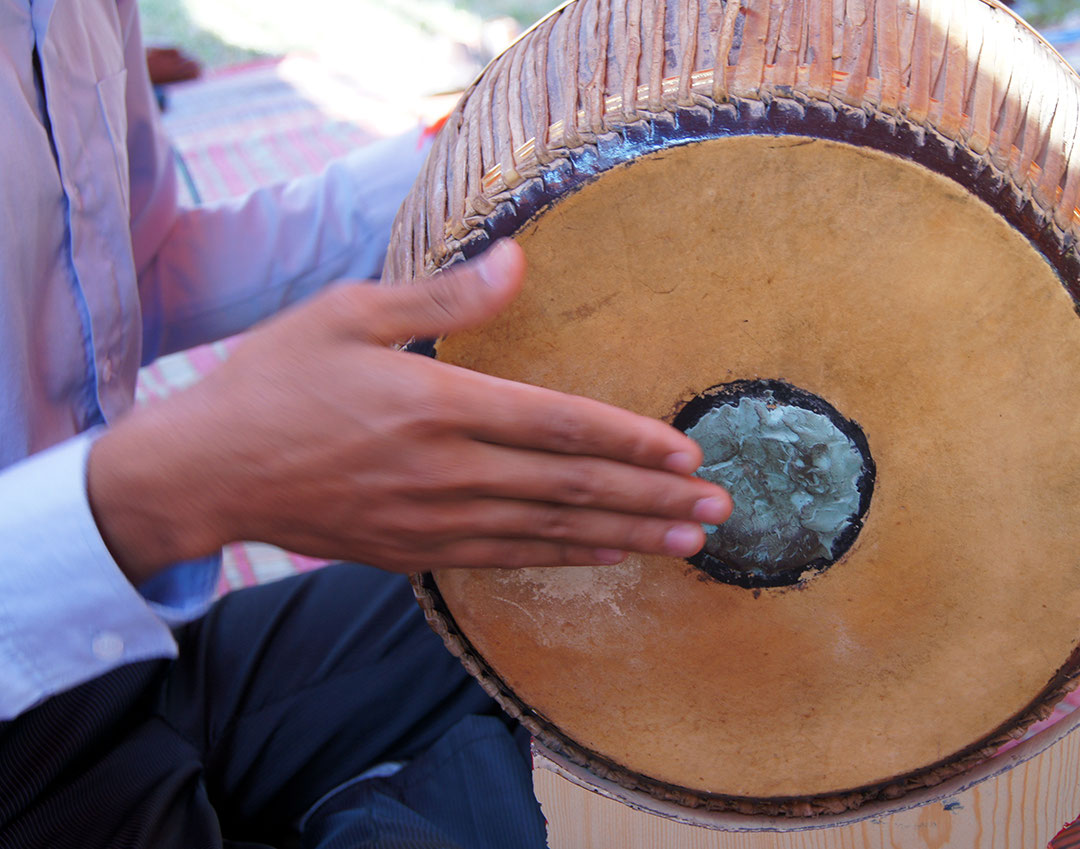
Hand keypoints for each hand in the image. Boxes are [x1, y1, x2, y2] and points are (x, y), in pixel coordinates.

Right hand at [88, 241, 731, 583]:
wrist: (205, 472)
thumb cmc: (273, 381)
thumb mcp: (349, 312)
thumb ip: (443, 294)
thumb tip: (519, 259)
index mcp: (439, 403)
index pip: (560, 425)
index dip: (630, 440)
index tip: (687, 451)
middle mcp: (449, 470)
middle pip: (574, 488)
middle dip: (654, 498)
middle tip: (721, 509)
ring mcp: (435, 520)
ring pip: (553, 532)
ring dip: (628, 536)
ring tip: (689, 544)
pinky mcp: (417, 553)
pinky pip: (509, 559)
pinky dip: (567, 558)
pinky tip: (609, 557)